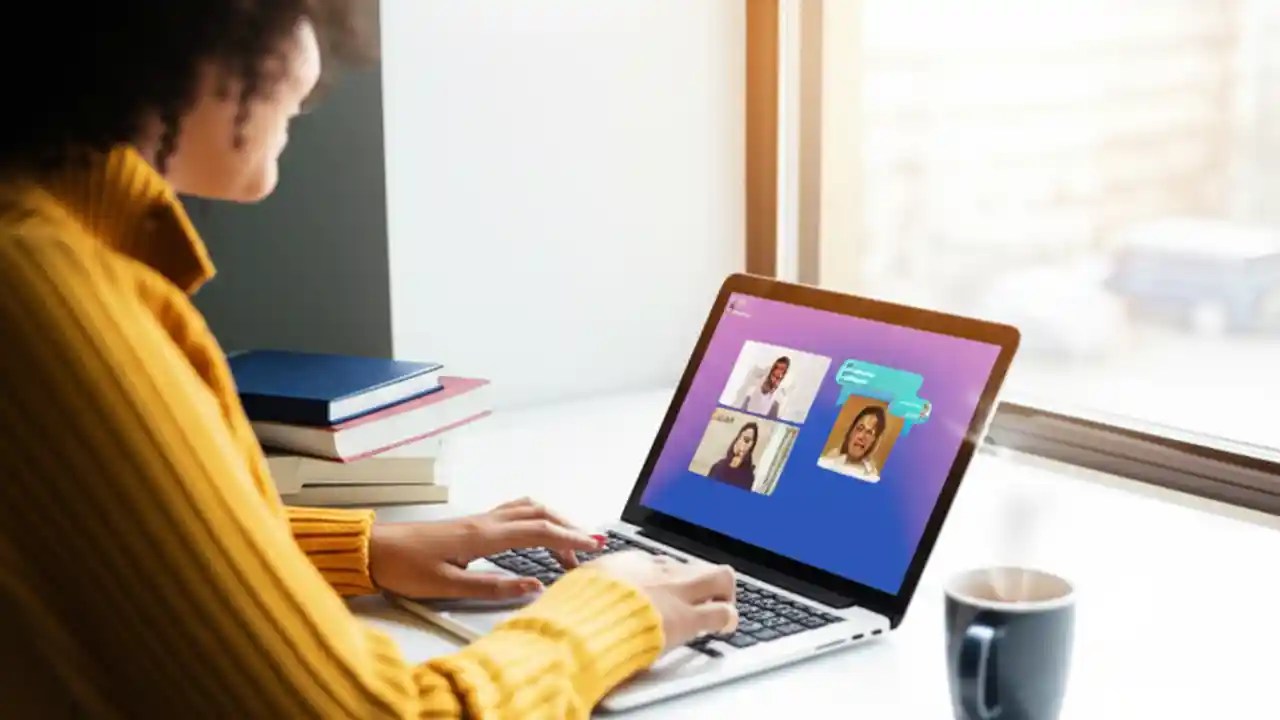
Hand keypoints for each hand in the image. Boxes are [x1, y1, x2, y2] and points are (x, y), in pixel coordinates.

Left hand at [368, 497, 599, 599]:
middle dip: (569, 529)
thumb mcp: (449, 586)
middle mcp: (485, 522)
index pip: (539, 532)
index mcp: (484, 535)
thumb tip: (533, 586)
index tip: (593, 546)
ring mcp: (478, 520)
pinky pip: (512, 512)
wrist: (373, 550)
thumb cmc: (404, 567)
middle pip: (539, 515)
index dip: (569, 539)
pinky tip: (534, 529)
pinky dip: (534, 518)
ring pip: (527, 510)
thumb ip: (494, 585)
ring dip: (553, 521)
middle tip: (589, 546)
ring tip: (568, 541)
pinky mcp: (470, 524)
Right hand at [587, 552, 737, 650]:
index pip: (661, 564)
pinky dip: (728, 617)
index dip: (668, 580)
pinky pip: (722, 612)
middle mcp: (658, 572)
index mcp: (630, 563)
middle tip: (704, 597)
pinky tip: (727, 626)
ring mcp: (676, 592)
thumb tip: (577, 591)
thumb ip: (587, 586)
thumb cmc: (573, 610)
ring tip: (723, 607)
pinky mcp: (686, 618)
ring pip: (720, 578)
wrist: (583, 623)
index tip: (668, 591)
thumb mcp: (575, 585)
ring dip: (723, 594)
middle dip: (703, 581)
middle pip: (694, 566)